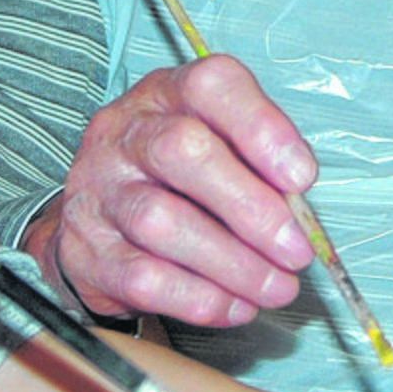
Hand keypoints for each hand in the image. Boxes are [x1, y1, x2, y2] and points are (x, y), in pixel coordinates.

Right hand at [31, 56, 316, 326]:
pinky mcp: (89, 252)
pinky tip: (237, 305)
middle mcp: (124, 133)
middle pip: (182, 150)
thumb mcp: (216, 148)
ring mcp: (99, 191)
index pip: (211, 85)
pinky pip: (145, 278)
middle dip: (250, 206)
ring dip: (234, 263)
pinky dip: (201, 298)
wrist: (94, 226)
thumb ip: (260, 168)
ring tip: (277, 287)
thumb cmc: (173, 181)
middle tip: (295, 249)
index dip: (262, 128)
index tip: (302, 177)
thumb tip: (303, 214)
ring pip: (161, 221)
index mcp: (166, 94)